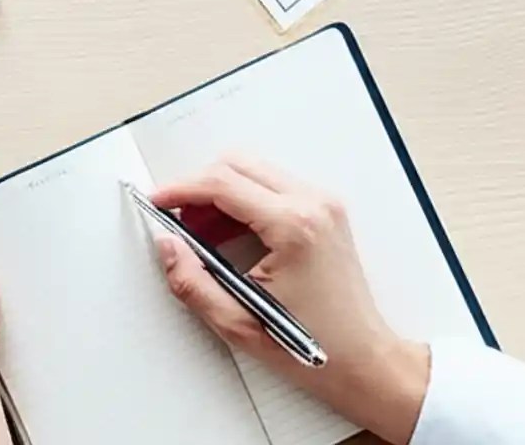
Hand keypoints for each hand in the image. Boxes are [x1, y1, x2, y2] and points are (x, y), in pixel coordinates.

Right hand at [152, 156, 430, 444]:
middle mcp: (313, 206)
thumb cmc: (318, 348)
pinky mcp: (324, 213)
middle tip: (178, 220)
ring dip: (220, 194)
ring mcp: (323, 205)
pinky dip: (242, 201)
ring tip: (203, 235)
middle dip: (198, 187)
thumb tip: (168, 248)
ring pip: (254, 171)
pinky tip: (229, 235)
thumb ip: (193, 282)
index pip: (222, 184)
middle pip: (237, 165)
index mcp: (294, 227)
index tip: (158, 202)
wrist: (365, 360)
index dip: (180, 190)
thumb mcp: (239, 323)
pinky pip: (272, 186)